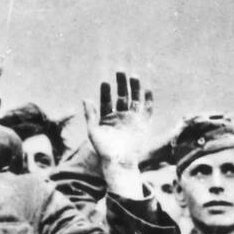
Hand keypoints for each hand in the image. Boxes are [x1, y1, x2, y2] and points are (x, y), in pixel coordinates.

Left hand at [84, 71, 152, 197]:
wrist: (120, 162)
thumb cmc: (104, 150)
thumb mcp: (93, 131)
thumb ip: (90, 115)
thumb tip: (85, 98)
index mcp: (107, 118)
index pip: (106, 101)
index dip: (105, 91)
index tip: (105, 82)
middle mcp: (120, 116)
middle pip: (122, 96)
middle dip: (121, 84)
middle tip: (120, 71)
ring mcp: (132, 119)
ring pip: (134, 99)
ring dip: (134, 88)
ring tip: (134, 75)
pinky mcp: (143, 124)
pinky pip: (147, 110)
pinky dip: (148, 100)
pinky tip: (148, 89)